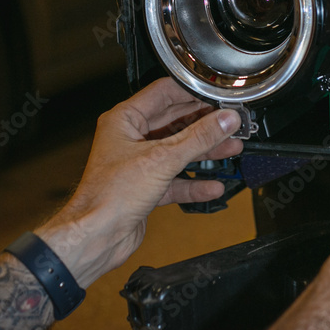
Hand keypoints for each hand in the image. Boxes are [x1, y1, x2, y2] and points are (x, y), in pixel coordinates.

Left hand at [35, 78, 241, 286]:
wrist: (97, 237)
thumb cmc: (110, 195)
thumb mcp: (162, 159)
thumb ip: (199, 138)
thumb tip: (225, 120)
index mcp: (125, 119)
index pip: (165, 93)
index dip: (193, 92)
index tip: (219, 95)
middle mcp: (131, 138)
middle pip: (176, 122)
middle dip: (205, 124)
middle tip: (231, 122)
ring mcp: (139, 163)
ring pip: (178, 151)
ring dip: (205, 151)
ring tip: (232, 147)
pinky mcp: (146, 187)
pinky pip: (175, 179)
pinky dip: (194, 182)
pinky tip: (213, 185)